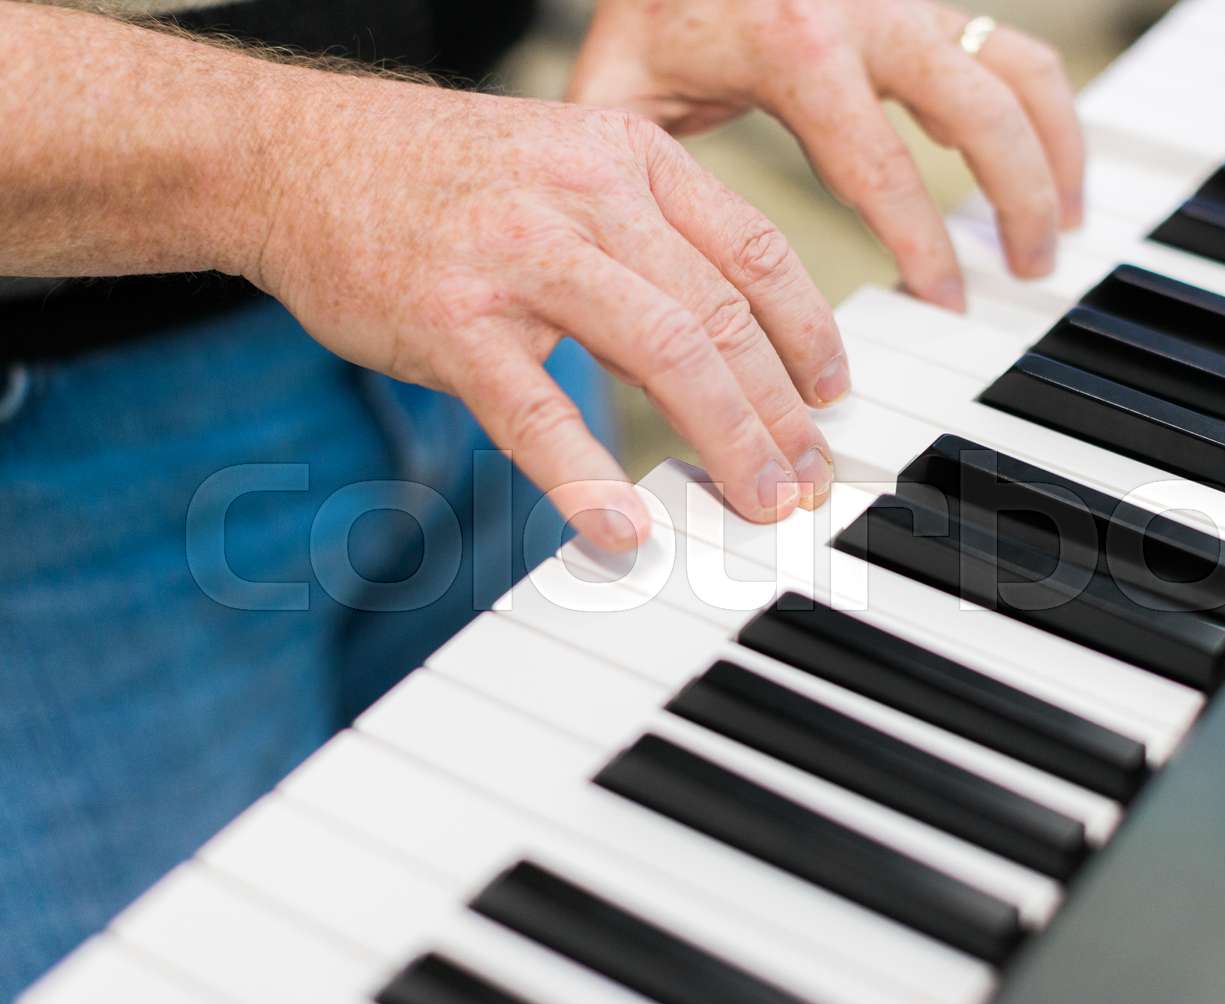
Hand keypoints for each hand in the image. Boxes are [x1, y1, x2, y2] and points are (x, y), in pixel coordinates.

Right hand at [248, 79, 844, 550]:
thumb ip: (646, 234)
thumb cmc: (442, 178)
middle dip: (780, 412)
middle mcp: (590, 194)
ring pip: (663, 352)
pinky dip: (587, 477)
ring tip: (758, 506)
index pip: (755, 252)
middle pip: (722, 314)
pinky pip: (537, 410)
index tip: (832, 398)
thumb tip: (725, 341)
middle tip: (808, 482)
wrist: (294, 154)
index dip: (809, 335)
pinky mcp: (452, 319)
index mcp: (631, 156)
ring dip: (727, 440)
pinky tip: (624, 530)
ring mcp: (521, 254)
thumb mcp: (566, 164)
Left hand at [569, 0, 1085, 310]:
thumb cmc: (656, 2)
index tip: (945, 303)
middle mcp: (868, 17)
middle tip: (1023, 276)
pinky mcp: (925, 3)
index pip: (881, 168)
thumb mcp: (620, 87)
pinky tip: (1049, 165)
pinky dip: (1047, 110)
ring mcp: (907, 4)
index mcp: (797, 49)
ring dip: (1054, 151)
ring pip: (1018, 71)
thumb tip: (632, 280)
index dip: (922, 245)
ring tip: (1062, 225)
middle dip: (1015, 202)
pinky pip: (1013, 50)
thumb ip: (631, 180)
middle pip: (981, 114)